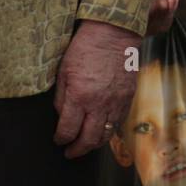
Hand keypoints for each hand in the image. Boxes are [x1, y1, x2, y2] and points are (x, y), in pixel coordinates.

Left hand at [53, 20, 140, 158]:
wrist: (114, 32)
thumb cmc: (85, 48)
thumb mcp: (63, 72)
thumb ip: (61, 99)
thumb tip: (61, 118)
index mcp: (80, 97)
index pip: (68, 130)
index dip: (61, 139)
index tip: (58, 140)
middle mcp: (99, 104)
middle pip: (88, 140)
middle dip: (77, 150)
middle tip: (69, 153)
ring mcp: (116, 102)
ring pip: (106, 135)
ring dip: (93, 145)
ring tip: (84, 146)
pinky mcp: (128, 97)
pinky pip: (118, 123)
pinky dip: (108, 131)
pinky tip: (100, 131)